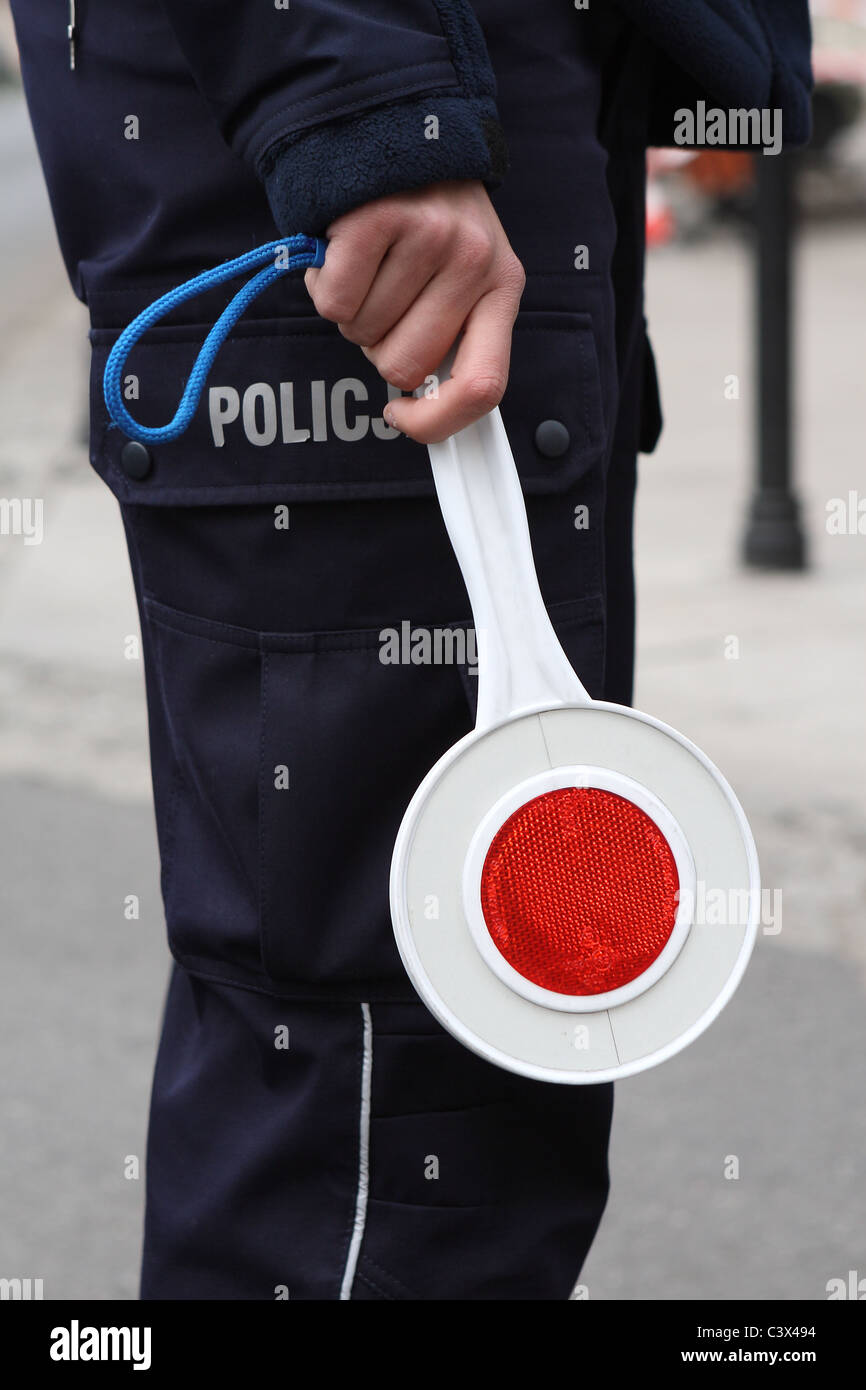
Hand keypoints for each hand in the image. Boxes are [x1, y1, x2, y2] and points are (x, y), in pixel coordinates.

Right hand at [304, 180, 524, 443]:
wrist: (389, 126)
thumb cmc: (421, 215)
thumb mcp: (460, 271)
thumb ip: (451, 331)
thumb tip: (418, 405)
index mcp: (503, 287)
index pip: (485, 386)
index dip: (436, 421)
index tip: (401, 415)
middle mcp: (476, 262)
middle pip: (405, 367)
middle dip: (378, 344)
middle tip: (381, 295)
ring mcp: (431, 238)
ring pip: (363, 333)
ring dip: (351, 310)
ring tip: (366, 263)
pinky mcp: (380, 219)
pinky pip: (335, 303)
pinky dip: (324, 286)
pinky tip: (342, 251)